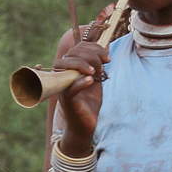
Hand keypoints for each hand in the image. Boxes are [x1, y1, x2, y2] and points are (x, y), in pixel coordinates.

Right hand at [53, 19, 108, 144]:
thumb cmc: (89, 102)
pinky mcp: (67, 99)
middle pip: (72, 53)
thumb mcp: (96, 79)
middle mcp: (64, 74)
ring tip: (96, 73)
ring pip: (66, 66)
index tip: (107, 57)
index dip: (93, 47)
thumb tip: (105, 47)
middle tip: (104, 64)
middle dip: (91, 54)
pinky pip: (70, 87)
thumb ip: (97, 65)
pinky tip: (91, 80)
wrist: (86, 124)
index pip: (77, 48)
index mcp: (70, 67)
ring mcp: (64, 86)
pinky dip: (80, 82)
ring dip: (83, 64)